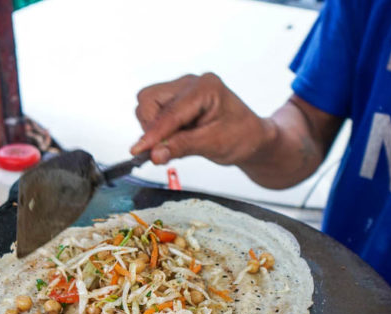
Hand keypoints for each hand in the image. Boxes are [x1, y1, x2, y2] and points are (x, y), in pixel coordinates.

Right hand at [130, 73, 275, 165]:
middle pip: (149, 100)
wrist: (251, 137)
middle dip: (151, 127)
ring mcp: (182, 89)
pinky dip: (158, 128)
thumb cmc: (242, 136)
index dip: (153, 134)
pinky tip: (176, 136)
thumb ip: (182, 147)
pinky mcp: (176, 99)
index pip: (170, 112)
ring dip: (154, 128)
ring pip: (147, 104)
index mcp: (206, 87)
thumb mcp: (213, 145)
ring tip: (177, 141)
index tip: (139, 150)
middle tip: (165, 148)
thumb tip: (155, 154)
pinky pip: (154, 111)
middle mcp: (191, 83)